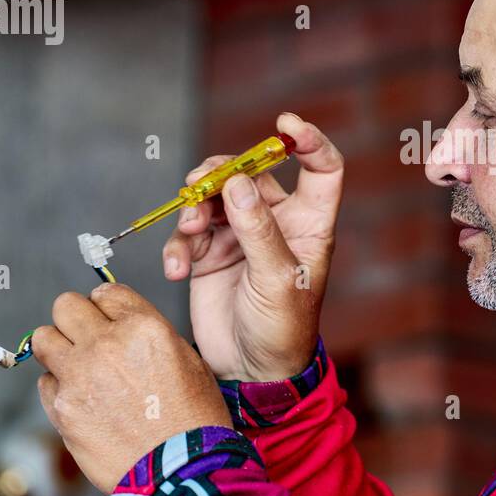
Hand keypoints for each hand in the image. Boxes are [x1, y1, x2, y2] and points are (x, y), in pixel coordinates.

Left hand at [33, 282, 232, 493]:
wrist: (178, 472)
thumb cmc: (193, 422)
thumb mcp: (189, 362)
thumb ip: (151, 336)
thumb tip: (125, 329)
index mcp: (143, 328)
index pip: (105, 292)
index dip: (106, 305)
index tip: (107, 317)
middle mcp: (106, 345)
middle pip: (65, 306)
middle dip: (74, 319)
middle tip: (85, 337)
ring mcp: (79, 376)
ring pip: (42, 339)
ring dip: (58, 349)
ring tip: (77, 367)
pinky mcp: (62, 408)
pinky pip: (44, 383)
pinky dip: (57, 387)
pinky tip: (81, 401)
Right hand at [162, 112, 343, 381]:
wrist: (252, 371)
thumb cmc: (283, 328)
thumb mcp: (278, 279)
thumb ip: (257, 230)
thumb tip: (236, 182)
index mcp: (309, 222)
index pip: (320, 168)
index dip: (307, 141)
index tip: (285, 124)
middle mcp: (276, 221)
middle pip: (249, 173)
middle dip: (222, 173)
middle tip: (198, 186)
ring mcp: (240, 234)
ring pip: (213, 196)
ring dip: (194, 207)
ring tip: (187, 232)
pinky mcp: (209, 253)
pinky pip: (187, 231)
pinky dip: (177, 244)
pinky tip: (175, 269)